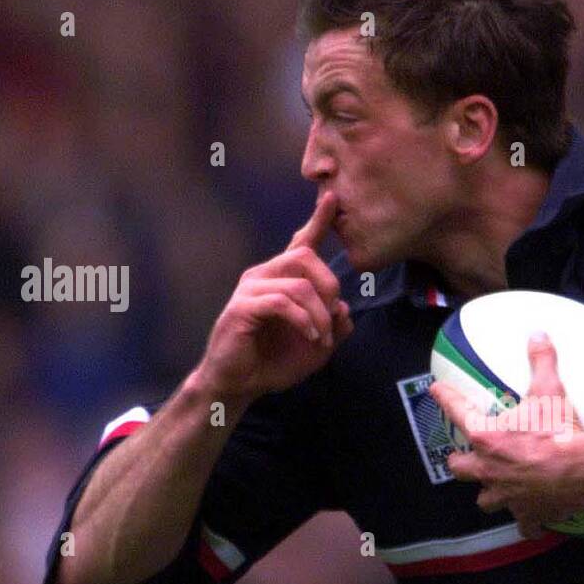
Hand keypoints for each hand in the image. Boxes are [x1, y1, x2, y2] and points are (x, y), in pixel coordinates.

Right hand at [196, 191, 354, 404]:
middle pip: (305, 257)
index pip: (300, 244)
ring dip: (319, 313)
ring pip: (298, 283)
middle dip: (329, 285)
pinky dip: (303, 320)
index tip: (331, 198)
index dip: (317, 221)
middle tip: (332, 317)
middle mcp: (263, 277)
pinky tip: (311, 337)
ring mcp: (250, 290)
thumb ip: (334, 327)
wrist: (238, 386)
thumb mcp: (315, 347)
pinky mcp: (243, 307)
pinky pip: (282, 301)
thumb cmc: (271, 364)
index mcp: (279, 280)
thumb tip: (344, 307)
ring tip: (322, 338)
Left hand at [429, 332, 583, 538]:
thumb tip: (537, 335)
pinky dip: (526, 522)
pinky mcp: (527, 514)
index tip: (436, 391)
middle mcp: (489, 469)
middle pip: (461, 468)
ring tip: (495, 487)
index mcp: (487, 438)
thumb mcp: (549, 392)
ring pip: (485, 500)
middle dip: (461, 462)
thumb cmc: (559, 432)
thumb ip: (541, 362)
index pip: (458, 412)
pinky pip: (522, 524)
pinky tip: (531, 520)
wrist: (581, 471)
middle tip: (466, 456)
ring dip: (488, 494)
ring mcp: (506, 496)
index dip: (446, 400)